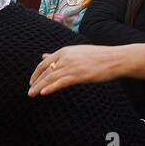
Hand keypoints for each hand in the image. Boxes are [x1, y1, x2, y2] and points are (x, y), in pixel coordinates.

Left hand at [27, 44, 144, 96]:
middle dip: (36, 82)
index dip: (36, 73)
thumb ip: (59, 56)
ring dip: (39, 87)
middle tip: (29, 91)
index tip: (32, 81)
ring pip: (51, 78)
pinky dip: (51, 88)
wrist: (115, 59)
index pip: (44, 63)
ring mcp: (72, 66)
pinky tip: (44, 93)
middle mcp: (66, 57)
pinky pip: (61, 82)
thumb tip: (43, 56)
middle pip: (46, 72)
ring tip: (32, 94)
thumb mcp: (75, 52)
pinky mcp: (79, 75)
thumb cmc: (97, 56)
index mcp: (64, 51)